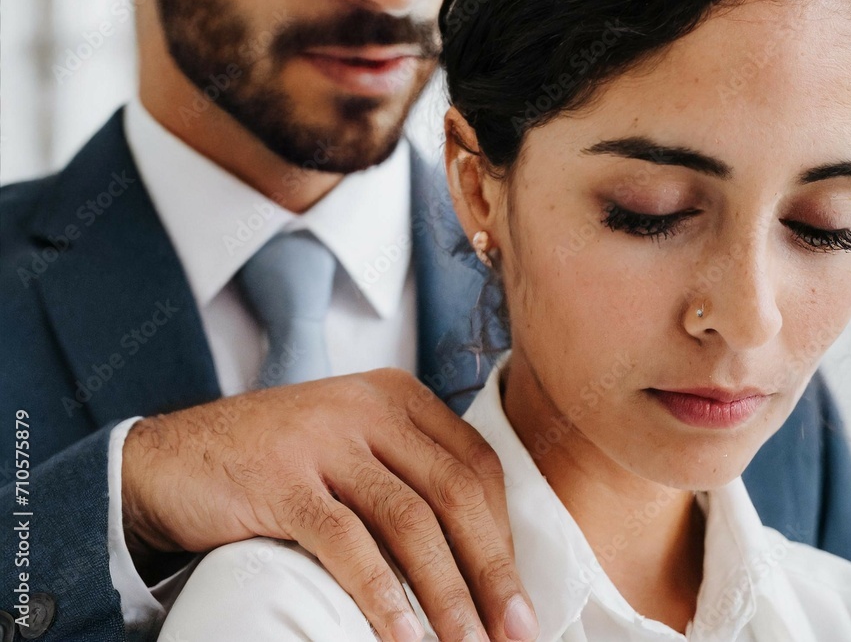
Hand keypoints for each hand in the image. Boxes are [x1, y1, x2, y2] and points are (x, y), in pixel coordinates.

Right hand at [121, 368, 538, 641]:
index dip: (502, 534)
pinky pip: (347, 544)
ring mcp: (324, 440)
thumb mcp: (350, 445)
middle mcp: (368, 408)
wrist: (170, 459)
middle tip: (517, 630)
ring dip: (447, 594)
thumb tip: (479, 553)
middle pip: (455, 493)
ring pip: (410, 521)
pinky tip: (404, 637)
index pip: (476, 465)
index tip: (515, 591)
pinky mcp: (282, 480)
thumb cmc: (276, 463)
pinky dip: (381, 595)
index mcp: (396, 397)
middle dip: (492, 571)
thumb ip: (407, 474)